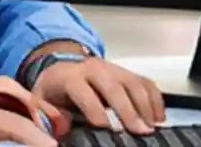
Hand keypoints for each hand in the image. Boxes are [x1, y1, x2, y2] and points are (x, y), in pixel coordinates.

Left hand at [31, 57, 164, 135]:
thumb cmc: (54, 92)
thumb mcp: (41, 102)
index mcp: (70, 77)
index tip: (106, 128)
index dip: (95, 110)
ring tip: (151, 128)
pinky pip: (146, 83)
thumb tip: (61, 127)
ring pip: (133, 83)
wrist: (61, 69)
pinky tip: (159, 118)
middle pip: (113, 85)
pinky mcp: (127, 73)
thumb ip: (47, 115)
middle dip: (127, 109)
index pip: (83, 91)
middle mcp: (93, 69)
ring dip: (145, 106)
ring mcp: (113, 69)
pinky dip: (156, 100)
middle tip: (139, 131)